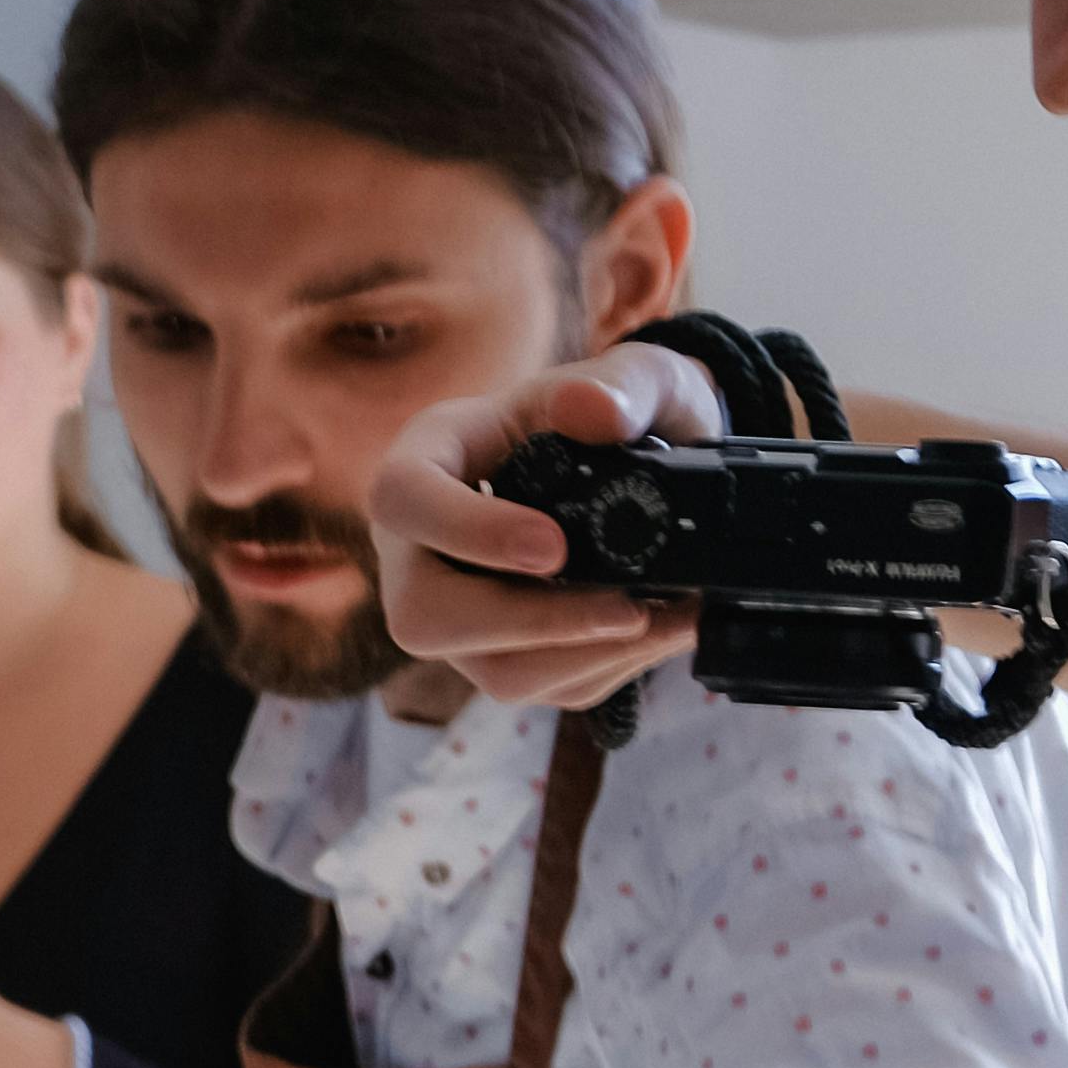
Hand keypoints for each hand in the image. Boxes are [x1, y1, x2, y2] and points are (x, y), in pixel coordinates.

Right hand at [362, 342, 732, 711]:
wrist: (643, 459)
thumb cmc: (616, 410)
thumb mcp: (637, 378)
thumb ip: (625, 384)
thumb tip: (593, 409)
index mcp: (429, 459)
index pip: (402, 499)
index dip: (467, 534)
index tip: (554, 548)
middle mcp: (423, 547)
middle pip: (422, 617)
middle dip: (528, 624)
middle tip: (626, 606)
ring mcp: (458, 611)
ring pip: (487, 671)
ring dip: (582, 657)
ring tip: (666, 618)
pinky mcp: (502, 655)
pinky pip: (540, 689)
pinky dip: (608, 667)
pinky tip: (662, 629)